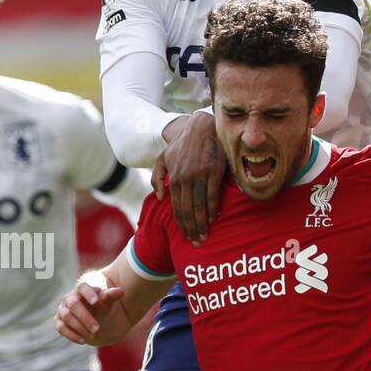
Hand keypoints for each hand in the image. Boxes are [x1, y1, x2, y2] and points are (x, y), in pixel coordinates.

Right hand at [55, 279, 126, 345]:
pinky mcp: (59, 321)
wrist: (97, 319)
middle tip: (97, 329)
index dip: (89, 294)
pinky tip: (83, 341)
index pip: (83, 288)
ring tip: (93, 336)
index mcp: (82, 289)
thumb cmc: (102, 307)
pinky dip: (71, 335)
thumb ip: (112, 296)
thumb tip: (121, 291)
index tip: (96, 302)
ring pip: (67, 316)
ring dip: (80, 327)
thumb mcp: (108, 302)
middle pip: (74, 304)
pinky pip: (60, 327)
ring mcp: (63, 309)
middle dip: (85, 317)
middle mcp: (70, 298)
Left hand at [153, 111, 226, 245]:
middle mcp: (185, 178)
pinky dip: (213, 209)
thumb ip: (156, 177)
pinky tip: (214, 219)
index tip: (187, 237)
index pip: (177, 208)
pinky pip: (212, 195)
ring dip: (202, 224)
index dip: (182, 225)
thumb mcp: (163, 158)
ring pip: (199, 206)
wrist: (201, 127)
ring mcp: (199, 175)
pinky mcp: (213, 171)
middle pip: (188, 210)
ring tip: (205, 236)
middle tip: (197, 243)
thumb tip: (159, 198)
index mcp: (173, 178)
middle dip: (192, 229)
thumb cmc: (183, 145)